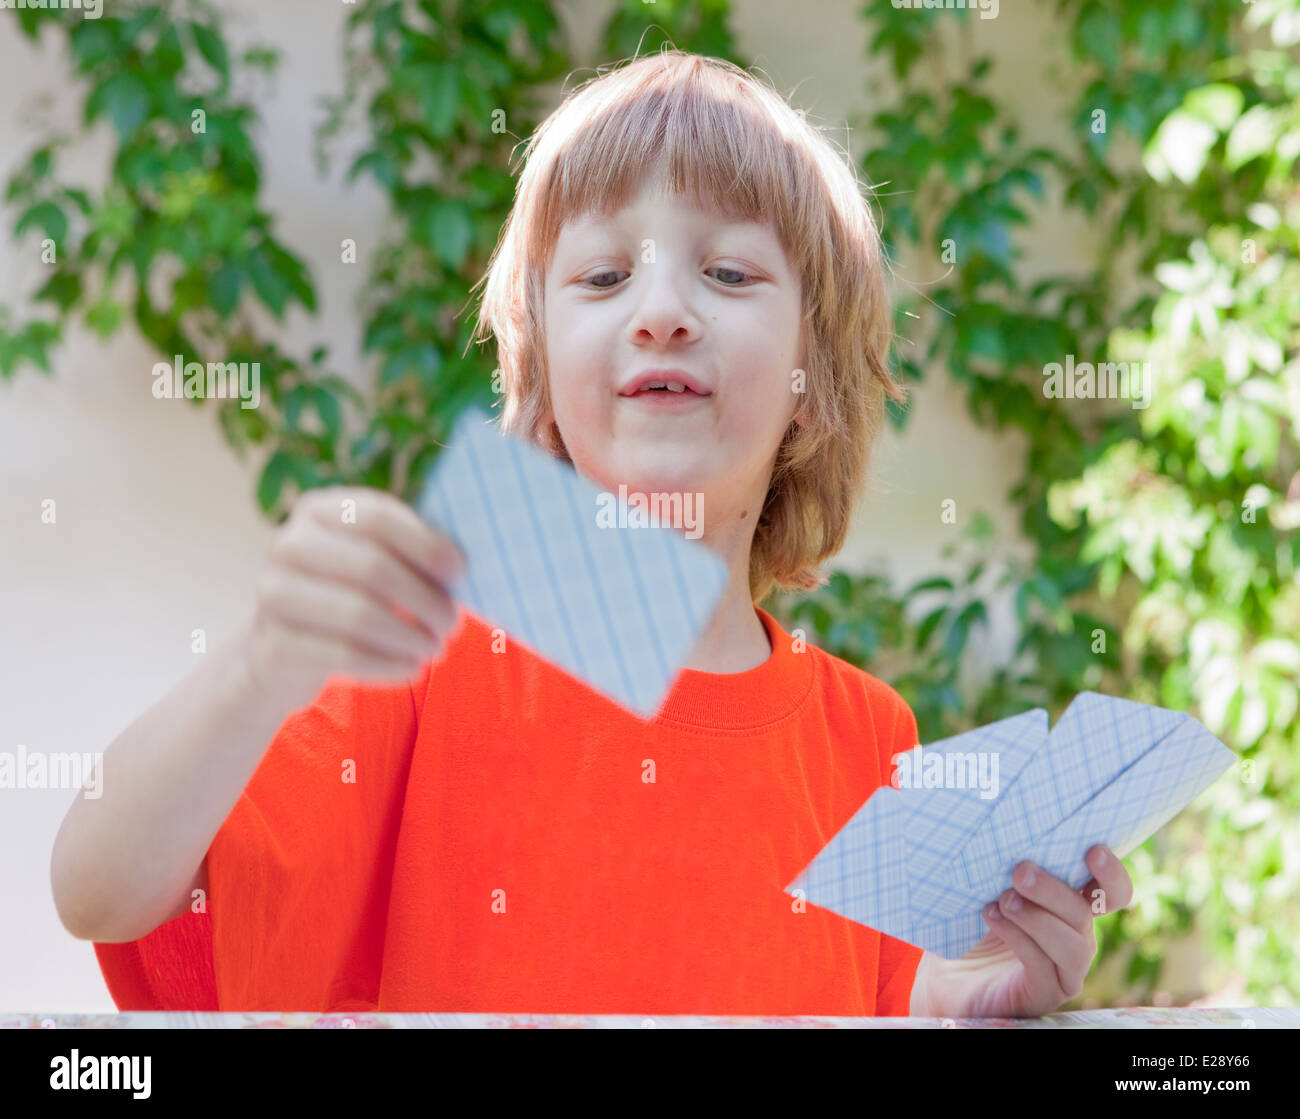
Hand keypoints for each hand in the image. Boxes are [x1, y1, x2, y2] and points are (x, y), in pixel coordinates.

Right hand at [239, 486, 466, 712]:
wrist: (284, 652)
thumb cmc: (349, 596)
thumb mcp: (375, 562)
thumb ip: (412, 553)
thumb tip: (459, 567)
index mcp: (319, 511)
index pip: (378, 517)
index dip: (426, 544)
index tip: (460, 573)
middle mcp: (288, 544)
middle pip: (372, 567)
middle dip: (425, 599)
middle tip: (452, 622)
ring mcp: (273, 593)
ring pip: (359, 614)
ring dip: (410, 636)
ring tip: (435, 648)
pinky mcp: (273, 643)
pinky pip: (344, 655)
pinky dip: (388, 665)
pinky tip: (412, 669)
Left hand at [911, 845, 1133, 1018]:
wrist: (946, 976)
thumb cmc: (971, 919)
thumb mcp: (986, 883)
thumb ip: (999, 858)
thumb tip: (992, 815)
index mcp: (1070, 906)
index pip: (1110, 893)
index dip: (1111, 874)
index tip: (1093, 849)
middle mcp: (1075, 937)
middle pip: (1083, 913)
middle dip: (1054, 889)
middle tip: (1020, 871)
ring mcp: (1063, 969)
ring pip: (1071, 944)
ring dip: (1037, 917)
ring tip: (1004, 900)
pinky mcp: (1043, 993)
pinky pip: (1043, 968)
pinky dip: (1019, 939)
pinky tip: (992, 918)